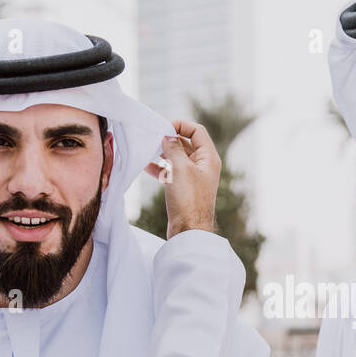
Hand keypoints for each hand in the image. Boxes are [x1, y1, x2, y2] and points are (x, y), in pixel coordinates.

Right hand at [145, 119, 220, 236]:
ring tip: (148, 149)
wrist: (189, 231)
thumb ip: (173, 148)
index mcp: (209, 158)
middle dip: (170, 138)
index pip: (197, 131)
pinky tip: (146, 165)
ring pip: (177, 157)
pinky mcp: (183, 188)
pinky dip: (159, 167)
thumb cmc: (189, 200)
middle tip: (154, 137)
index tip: (164, 127)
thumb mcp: (180, 169)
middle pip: (186, 143)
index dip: (181, 125)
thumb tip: (167, 136)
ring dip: (163, 152)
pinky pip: (170, 171)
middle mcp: (203, 166)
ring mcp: (193, 177)